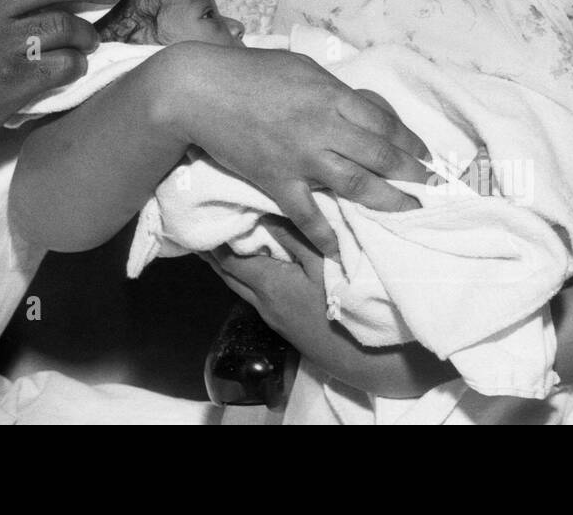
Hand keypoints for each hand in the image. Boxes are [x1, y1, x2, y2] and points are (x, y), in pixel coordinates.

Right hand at [162, 44, 426, 254]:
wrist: (199, 90)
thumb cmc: (250, 71)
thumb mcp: (301, 69)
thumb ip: (333, 91)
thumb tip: (359, 107)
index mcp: (331, 96)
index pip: (384, 123)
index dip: (410, 141)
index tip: (425, 155)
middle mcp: (323, 128)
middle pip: (380, 155)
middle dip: (411, 173)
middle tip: (431, 189)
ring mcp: (300, 158)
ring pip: (355, 185)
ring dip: (387, 202)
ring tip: (409, 213)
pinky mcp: (275, 180)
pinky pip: (306, 214)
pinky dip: (325, 233)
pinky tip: (340, 249)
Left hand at [206, 221, 452, 398]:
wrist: (367, 358)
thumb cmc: (347, 305)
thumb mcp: (323, 263)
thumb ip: (293, 236)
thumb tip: (265, 213)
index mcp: (268, 284)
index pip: (228, 257)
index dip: (214, 236)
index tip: (207, 214)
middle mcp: (263, 303)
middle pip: (228, 273)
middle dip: (214, 250)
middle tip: (205, 224)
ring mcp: (274, 317)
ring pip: (241, 286)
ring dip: (230, 264)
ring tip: (222, 240)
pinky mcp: (287, 325)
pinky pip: (256, 295)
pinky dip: (247, 276)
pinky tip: (258, 266)